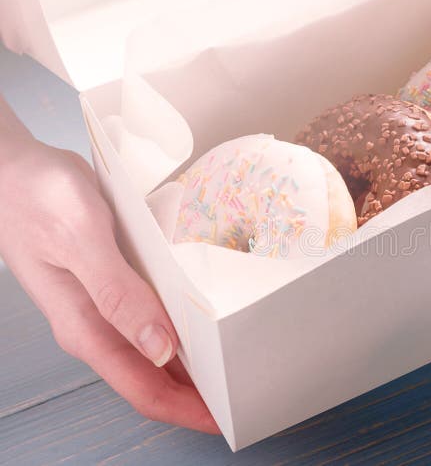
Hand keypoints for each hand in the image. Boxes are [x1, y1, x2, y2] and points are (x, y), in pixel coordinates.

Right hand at [0, 98, 218, 434]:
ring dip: (196, 365)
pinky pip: (157, 320)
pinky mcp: (117, 286)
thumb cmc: (37, 198)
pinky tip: (211, 323)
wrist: (13, 170)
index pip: (145, 389)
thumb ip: (118, 295)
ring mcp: (108, 308)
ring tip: (239, 367)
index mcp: (88, 328)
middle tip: (247, 397)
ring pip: (159, 352)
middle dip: (199, 395)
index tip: (227, 420)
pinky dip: (186, 329)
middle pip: (157, 378)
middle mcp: (100, 326)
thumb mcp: (81, 241)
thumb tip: (160, 348)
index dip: (187, 410)